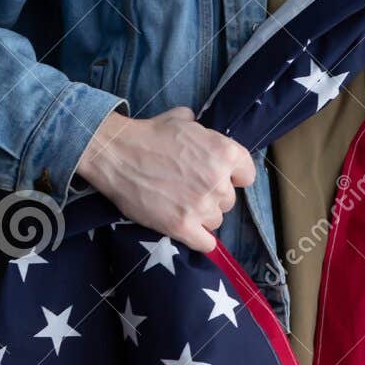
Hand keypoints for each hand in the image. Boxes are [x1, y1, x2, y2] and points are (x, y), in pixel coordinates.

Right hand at [75, 106, 255, 253]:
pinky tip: (189, 230)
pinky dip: (199, 239)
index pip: (247, 175)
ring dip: (202, 216)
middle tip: (190, 189)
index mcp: (225, 152)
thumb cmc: (149, 135)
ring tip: (180, 205)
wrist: (118, 155)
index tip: (219, 177)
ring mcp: (202, 207)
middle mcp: (219, 181)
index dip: (233, 177)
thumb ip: (204, 132)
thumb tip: (204, 135)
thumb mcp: (183, 120)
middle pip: (229, 200)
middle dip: (213, 196)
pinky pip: (206, 244)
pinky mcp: (184, 227)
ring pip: (216, 221)